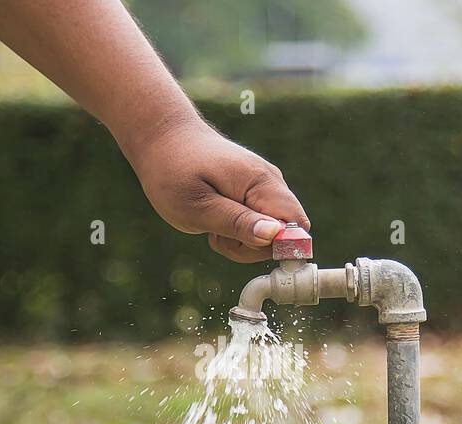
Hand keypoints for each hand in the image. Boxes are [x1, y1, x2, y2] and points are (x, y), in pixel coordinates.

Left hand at [128, 120, 309, 262]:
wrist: (164, 138)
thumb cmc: (174, 170)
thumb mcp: (197, 206)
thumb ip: (237, 222)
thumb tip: (275, 236)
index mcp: (262, 183)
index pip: (297, 227)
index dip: (278, 247)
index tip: (241, 243)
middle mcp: (272, 183)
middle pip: (284, 237)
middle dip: (250, 247)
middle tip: (215, 232)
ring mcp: (266, 188)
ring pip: (270, 236)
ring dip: (240, 242)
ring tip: (211, 222)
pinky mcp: (257, 194)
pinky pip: (258, 227)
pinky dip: (236, 232)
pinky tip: (215, 217)